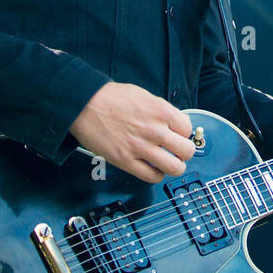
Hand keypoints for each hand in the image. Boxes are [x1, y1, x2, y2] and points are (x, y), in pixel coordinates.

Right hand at [70, 81, 195, 183]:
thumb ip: (162, 111)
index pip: (188, 129)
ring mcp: (141, 147)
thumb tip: (173, 125)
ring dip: (174, 167)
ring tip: (168, 163)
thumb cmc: (111, 98)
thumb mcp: (145, 96)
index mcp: (161, 111)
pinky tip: (153, 169)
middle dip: (184, 153)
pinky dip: (156, 175)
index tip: (178, 136)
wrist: (85, 104)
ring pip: (174, 168)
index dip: (184, 134)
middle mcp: (155, 130)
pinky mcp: (126, 161)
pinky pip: (152, 176)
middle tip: (177, 152)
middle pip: (187, 151)